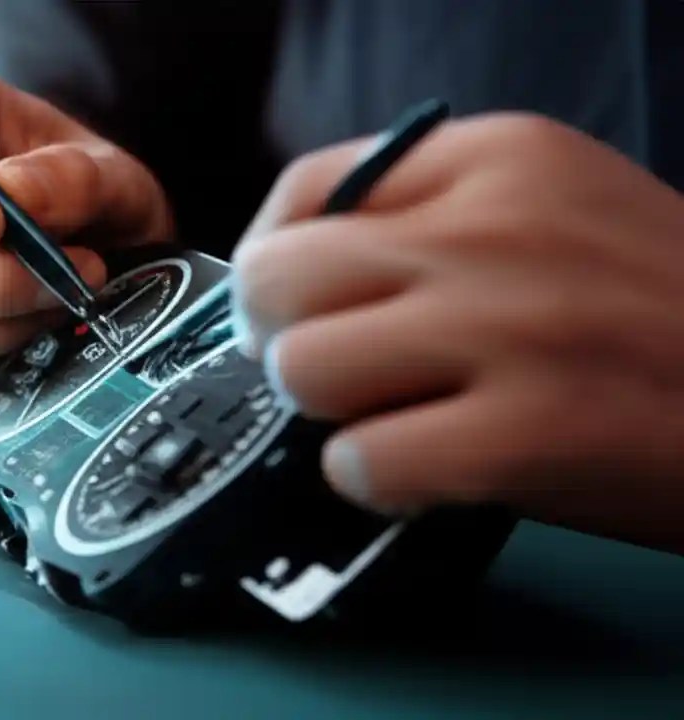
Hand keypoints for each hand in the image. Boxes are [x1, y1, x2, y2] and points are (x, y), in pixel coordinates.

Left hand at [231, 113, 683, 553]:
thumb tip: (298, 270)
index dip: (274, 256)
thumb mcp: (559, 214)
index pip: (307, 187)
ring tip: (396, 417)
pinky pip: (359, 460)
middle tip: (335, 369)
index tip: (287, 301)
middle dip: (284, 336)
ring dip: (332, 411)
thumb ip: (435, 219)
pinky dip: (374, 480)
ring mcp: (512, 328)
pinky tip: (426, 470)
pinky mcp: (530, 431)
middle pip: (278, 277)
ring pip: (302, 367)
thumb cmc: (666, 314)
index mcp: (503, 157)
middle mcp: (496, 230)